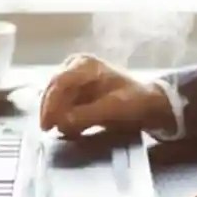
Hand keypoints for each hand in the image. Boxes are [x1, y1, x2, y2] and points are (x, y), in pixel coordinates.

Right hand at [38, 53, 174, 136]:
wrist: (148, 103)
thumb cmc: (133, 102)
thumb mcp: (113, 109)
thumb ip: (86, 115)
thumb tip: (61, 122)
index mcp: (84, 64)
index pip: (59, 83)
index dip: (50, 105)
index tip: (47, 125)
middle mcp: (74, 66)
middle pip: (53, 90)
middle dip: (51, 112)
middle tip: (50, 132)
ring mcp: (73, 77)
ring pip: (55, 99)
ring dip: (58, 116)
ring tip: (65, 131)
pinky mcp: (75, 90)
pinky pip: (61, 104)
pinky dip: (64, 117)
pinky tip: (71, 129)